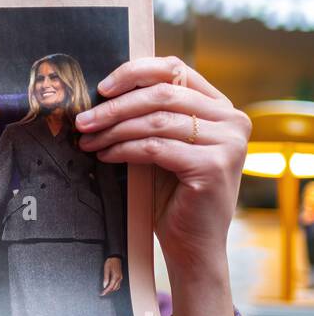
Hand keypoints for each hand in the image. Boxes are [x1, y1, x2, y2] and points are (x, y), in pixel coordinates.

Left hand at [76, 56, 249, 315]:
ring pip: (156, 120)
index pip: (176, 69)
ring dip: (114, 129)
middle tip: (83, 119)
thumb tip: (101, 92)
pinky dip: (124, 149)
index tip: (102, 87)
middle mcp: (232, 120)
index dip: (135, 72)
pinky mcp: (214, 166)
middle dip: (115, 106)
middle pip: (162, 94)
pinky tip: (104, 155)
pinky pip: (155, 147)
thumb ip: (149, 115)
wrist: (192, 246)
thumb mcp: (164, 144)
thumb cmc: (173, 195)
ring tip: (87, 139)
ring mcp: (228, 143)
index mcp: (221, 107)